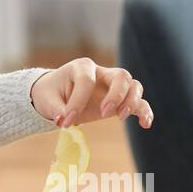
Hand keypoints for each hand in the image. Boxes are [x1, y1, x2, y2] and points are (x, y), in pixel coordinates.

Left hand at [30, 57, 153, 129]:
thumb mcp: (47, 99)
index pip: (87, 80)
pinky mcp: (120, 101)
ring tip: (120, 117)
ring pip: (134, 86)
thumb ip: (55, 109)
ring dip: (132, 102)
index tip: (66, 122)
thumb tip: (62, 120)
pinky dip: (144, 112)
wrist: (57, 95)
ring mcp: (113, 86)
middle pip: (121, 76)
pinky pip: (140, 103)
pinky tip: (145, 124)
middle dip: (116, 95)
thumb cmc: (52, 93)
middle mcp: (102, 73)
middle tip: (104, 113)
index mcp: (82, 67)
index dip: (77, 102)